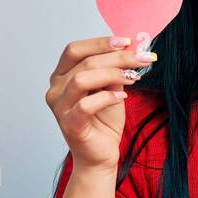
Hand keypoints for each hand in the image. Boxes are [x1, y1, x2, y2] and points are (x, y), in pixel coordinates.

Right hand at [45, 35, 154, 172]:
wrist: (101, 156)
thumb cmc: (104, 121)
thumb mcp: (112, 88)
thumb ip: (116, 68)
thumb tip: (135, 46)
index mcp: (62, 76)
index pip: (75, 49)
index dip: (101, 42)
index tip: (128, 41)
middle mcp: (55, 89)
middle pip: (84, 61)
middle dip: (117, 57)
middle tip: (142, 58)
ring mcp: (60, 107)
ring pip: (82, 79)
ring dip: (112, 74)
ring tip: (133, 78)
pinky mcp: (69, 124)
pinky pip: (86, 105)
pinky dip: (107, 97)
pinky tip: (122, 97)